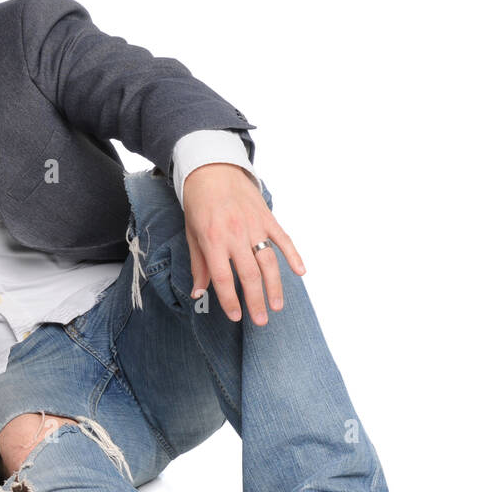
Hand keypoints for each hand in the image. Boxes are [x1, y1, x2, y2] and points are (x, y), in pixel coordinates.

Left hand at [181, 163, 304, 324]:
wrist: (213, 170)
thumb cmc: (199, 206)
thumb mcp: (192, 235)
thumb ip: (199, 265)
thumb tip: (198, 293)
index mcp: (213, 241)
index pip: (224, 278)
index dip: (230, 300)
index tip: (236, 317)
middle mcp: (235, 235)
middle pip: (249, 275)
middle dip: (256, 300)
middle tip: (261, 321)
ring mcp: (254, 226)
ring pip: (269, 262)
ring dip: (274, 286)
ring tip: (277, 306)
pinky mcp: (268, 217)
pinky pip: (283, 239)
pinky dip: (293, 255)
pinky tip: (300, 272)